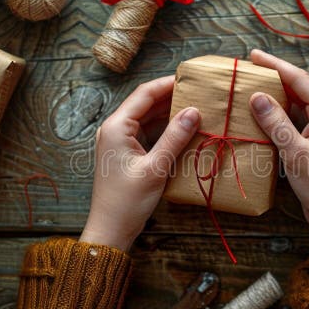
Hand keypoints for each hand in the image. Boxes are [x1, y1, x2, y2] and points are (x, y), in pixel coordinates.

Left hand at [81, 76, 199, 250]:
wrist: (110, 230)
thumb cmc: (128, 202)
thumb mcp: (155, 168)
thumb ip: (175, 137)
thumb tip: (193, 111)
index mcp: (116, 126)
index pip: (144, 94)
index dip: (168, 84)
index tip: (191, 79)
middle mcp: (114, 128)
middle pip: (145, 102)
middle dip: (170, 96)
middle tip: (198, 92)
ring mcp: (119, 140)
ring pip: (147, 117)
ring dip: (169, 112)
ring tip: (195, 107)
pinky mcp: (125, 152)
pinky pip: (146, 132)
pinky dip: (164, 128)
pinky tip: (183, 128)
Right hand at [248, 49, 308, 289]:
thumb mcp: (295, 152)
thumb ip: (276, 122)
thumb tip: (256, 95)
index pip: (299, 79)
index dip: (275, 65)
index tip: (253, 54)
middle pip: (298, 86)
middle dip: (274, 75)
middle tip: (248, 67)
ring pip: (296, 100)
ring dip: (275, 92)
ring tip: (251, 83)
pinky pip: (296, 116)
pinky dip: (279, 111)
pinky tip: (262, 110)